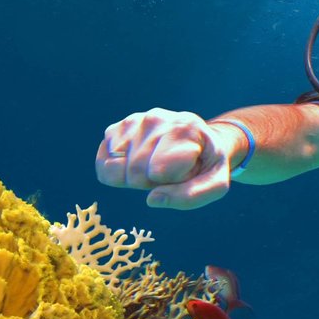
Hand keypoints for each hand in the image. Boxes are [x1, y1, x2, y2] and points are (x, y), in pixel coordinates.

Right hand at [95, 108, 244, 208]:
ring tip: (156, 166)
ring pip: (115, 169)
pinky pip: (103, 164)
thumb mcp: (215, 185)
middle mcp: (156, 118)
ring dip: (134, 178)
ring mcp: (133, 121)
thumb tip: (152, 200)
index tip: (187, 171)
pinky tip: (137, 165)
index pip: (158, 172)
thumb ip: (190, 197)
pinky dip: (117, 174)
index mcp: (185, 128)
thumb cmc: (206, 165)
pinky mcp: (116, 129)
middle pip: (135, 173)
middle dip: (151, 183)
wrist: (199, 141)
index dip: (171, 182)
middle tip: (170, 172)